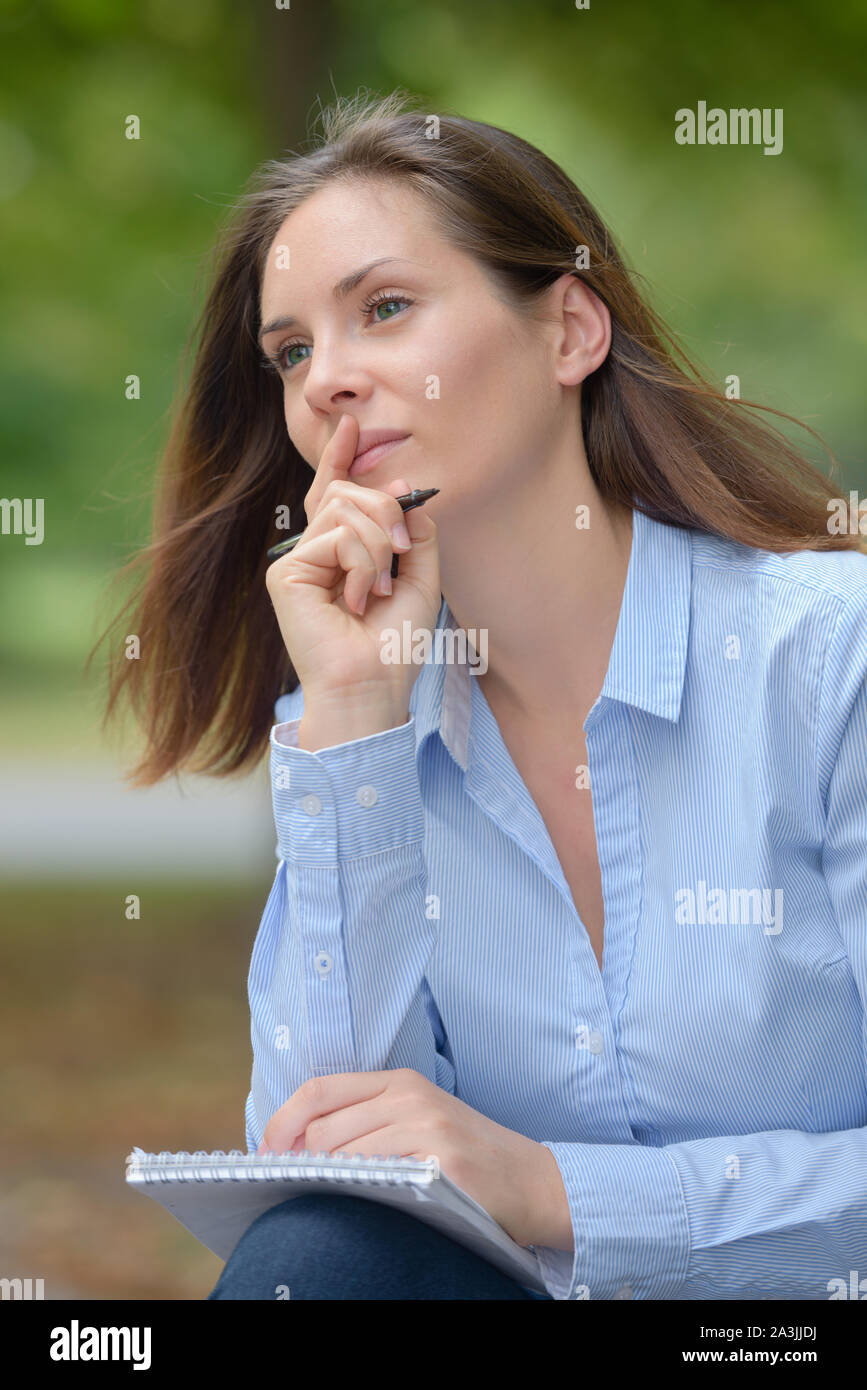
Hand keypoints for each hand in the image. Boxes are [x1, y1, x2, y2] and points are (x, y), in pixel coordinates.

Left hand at [258, 1068, 571, 1250]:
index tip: (264, 1156)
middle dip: (298, 1162)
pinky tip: (358, 1205)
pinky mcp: (442, 1162)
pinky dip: (357, 1193)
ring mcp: (428, 1127)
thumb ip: (366, 1123)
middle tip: (288, 1189)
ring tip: (322, 1200)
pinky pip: (377, 1177)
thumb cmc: (467, 1159)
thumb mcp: (418, 1122)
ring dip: (324, 1182)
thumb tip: (297, 1148)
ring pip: (344, 1154)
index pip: (319, 1090)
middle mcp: (411, 1096)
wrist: (534, 1182)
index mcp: (400, 1081)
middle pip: (324, 1127)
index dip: (281, 1123)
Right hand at [265, 414, 441, 711]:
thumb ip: (414, 534)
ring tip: (379, 589)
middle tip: (400, 551)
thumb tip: (404, 491)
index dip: (340, 460)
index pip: (335, 495)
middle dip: (386, 512)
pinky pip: (336, 536)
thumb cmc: (393, 645)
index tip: (350, 426)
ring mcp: (297, 561)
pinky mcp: (285, 573)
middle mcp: (314, 553)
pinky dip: (362, 565)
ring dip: (377, 546)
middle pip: (349, 492)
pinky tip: (359, 600)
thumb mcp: (419, 579)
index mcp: (341, 554)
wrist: (372, 686)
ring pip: (345, 507)